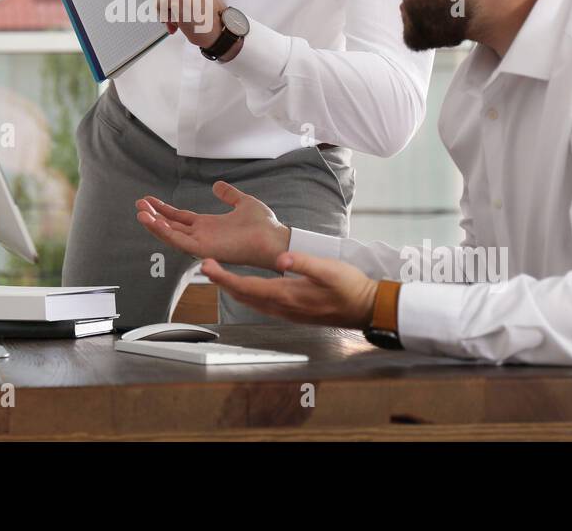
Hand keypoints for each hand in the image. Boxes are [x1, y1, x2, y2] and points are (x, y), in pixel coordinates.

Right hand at [135, 180, 290, 271]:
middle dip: (154, 217)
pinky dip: (166, 233)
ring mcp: (203, 244)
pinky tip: (154, 223)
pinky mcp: (205, 249)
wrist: (274, 237)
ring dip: (155, 225)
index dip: (165, 210)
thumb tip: (218, 186)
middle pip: (171, 226)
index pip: (181, 218)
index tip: (150, 201)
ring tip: (140, 213)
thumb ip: (229, 195)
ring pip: (172, 235)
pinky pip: (180, 242)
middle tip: (139, 205)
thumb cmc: (264, 225)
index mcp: (209, 226)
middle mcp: (203, 236)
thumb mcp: (243, 203)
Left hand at [201, 252, 378, 328]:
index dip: (224, 277)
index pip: (246, 286)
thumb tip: (281, 258)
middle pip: (243, 295)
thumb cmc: (350, 287)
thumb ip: (304, 263)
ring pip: (251, 301)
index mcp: (287, 295)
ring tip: (218, 275)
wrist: (366, 309)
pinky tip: (245, 288)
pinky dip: (247, 294)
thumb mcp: (329, 269)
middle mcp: (282, 307)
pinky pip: (261, 304)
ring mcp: (286, 312)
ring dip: (232, 288)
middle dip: (221, 282)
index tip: (207, 266)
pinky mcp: (291, 312)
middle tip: (205, 267)